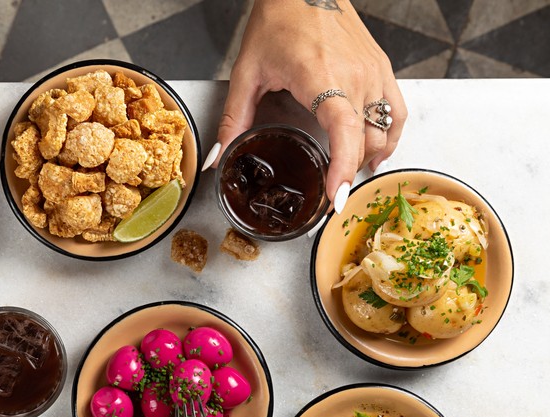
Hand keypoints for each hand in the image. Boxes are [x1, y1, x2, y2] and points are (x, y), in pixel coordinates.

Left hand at [212, 0, 405, 210]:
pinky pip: (395, 110)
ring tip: (351, 176)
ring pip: (385, 129)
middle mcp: (355, 76)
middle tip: (331, 195)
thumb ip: (233, 120)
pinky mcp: (381, 67)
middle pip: (365, 140)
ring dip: (371, 157)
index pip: (345, 132)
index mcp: (322, 77)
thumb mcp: (247, 72)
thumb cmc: (279, 20)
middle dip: (349, 172)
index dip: (343, 168)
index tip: (337, 197)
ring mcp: (374, 71)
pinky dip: (388, 135)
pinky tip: (374, 149)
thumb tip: (218, 158)